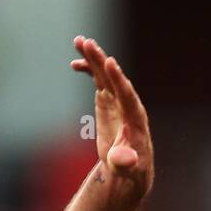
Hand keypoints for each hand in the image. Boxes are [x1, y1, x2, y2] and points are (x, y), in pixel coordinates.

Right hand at [70, 35, 153, 200]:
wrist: (128, 167)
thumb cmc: (130, 169)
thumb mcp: (126, 168)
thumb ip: (124, 161)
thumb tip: (122, 159)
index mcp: (136, 119)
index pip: (128, 95)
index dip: (119, 79)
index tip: (110, 63)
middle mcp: (128, 105)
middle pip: (115, 79)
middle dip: (102, 61)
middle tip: (88, 43)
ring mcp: (118, 100)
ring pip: (106, 75)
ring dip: (94, 58)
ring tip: (80, 41)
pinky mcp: (108, 100)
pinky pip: (99, 80)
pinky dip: (88, 70)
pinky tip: (75, 63)